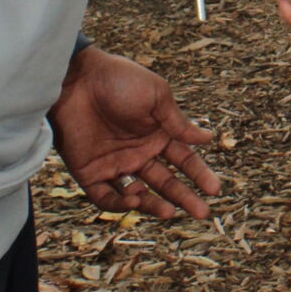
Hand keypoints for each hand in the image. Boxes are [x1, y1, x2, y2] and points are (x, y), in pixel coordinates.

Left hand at [49, 44, 218, 220]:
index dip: (200, 175)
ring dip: (155, 205)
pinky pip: (106, 197)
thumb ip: (178, 122)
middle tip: (201, 212)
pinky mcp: (90, 173)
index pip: (184, 160)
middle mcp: (138, 152)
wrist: (76, 79)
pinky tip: (134, 199)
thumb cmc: (119, 81)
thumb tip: (206, 139)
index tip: (214, 189)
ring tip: (170, 212)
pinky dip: (120, 204)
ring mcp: (115, 164)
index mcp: (157, 134)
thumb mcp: (156, 96)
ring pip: (139, 194)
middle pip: (166, 181)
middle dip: (185, 197)